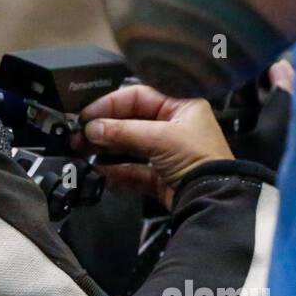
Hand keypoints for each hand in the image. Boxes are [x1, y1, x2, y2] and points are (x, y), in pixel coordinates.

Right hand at [77, 84, 232, 208]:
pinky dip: (115, 172)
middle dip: (104, 128)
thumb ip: (122, 131)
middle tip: (81, 135)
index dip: (110, 104)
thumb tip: (93, 128)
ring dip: (106, 150)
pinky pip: (132, 170)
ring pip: (128, 146)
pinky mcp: (160, 176)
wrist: (214, 198)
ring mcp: (166, 152)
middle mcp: (173, 126)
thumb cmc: (201, 160)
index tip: (88, 116)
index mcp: (180, 106)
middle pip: (129, 121)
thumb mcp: (159, 137)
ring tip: (83, 152)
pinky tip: (100, 173)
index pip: (136, 97)